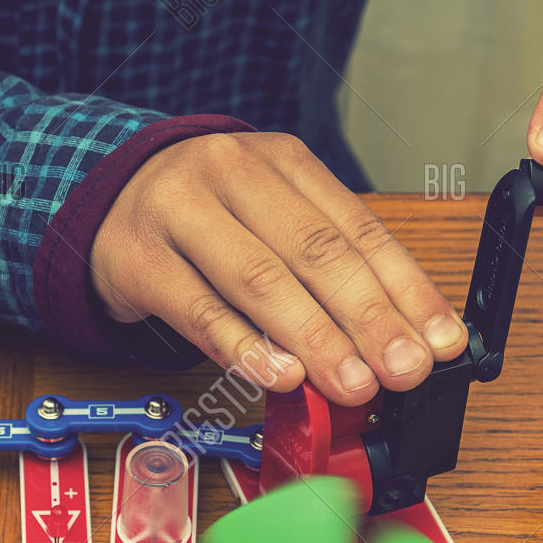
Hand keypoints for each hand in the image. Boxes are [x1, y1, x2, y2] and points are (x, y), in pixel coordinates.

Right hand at [89, 132, 466, 402]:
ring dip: (315, 338)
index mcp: (282, 161)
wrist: (103, 196)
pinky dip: (244, 348)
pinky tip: (281, 375)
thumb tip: (395, 334)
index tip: (440, 340)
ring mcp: (180, 212)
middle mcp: (233, 174)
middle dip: (370, 318)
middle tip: (404, 368)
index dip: (406, 289)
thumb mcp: (267, 215)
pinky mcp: (139, 259)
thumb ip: (323, 265)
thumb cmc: (202, 215)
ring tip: (352, 382)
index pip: (358, 228)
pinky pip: (199, 311)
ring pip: (261, 280)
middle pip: (315, 252)